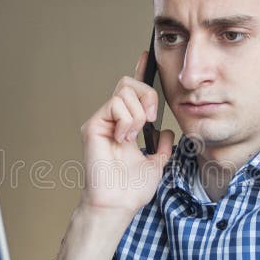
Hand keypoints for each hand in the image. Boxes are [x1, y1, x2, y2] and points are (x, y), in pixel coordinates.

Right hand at [79, 50, 173, 214]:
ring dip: (137, 115)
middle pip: (128, 83)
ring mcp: (102, 121)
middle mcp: (112, 119)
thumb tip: (166, 132)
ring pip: (124, 92)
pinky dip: (126, 120)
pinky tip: (123, 138)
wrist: (119, 203)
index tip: (146, 56)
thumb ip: (163, 146)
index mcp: (127, 125)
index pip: (132, 93)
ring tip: (132, 137)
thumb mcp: (158, 163)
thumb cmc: (132, 189)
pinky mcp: (92, 125)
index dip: (139, 72)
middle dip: (147, 96)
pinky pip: (114, 105)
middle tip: (151, 119)